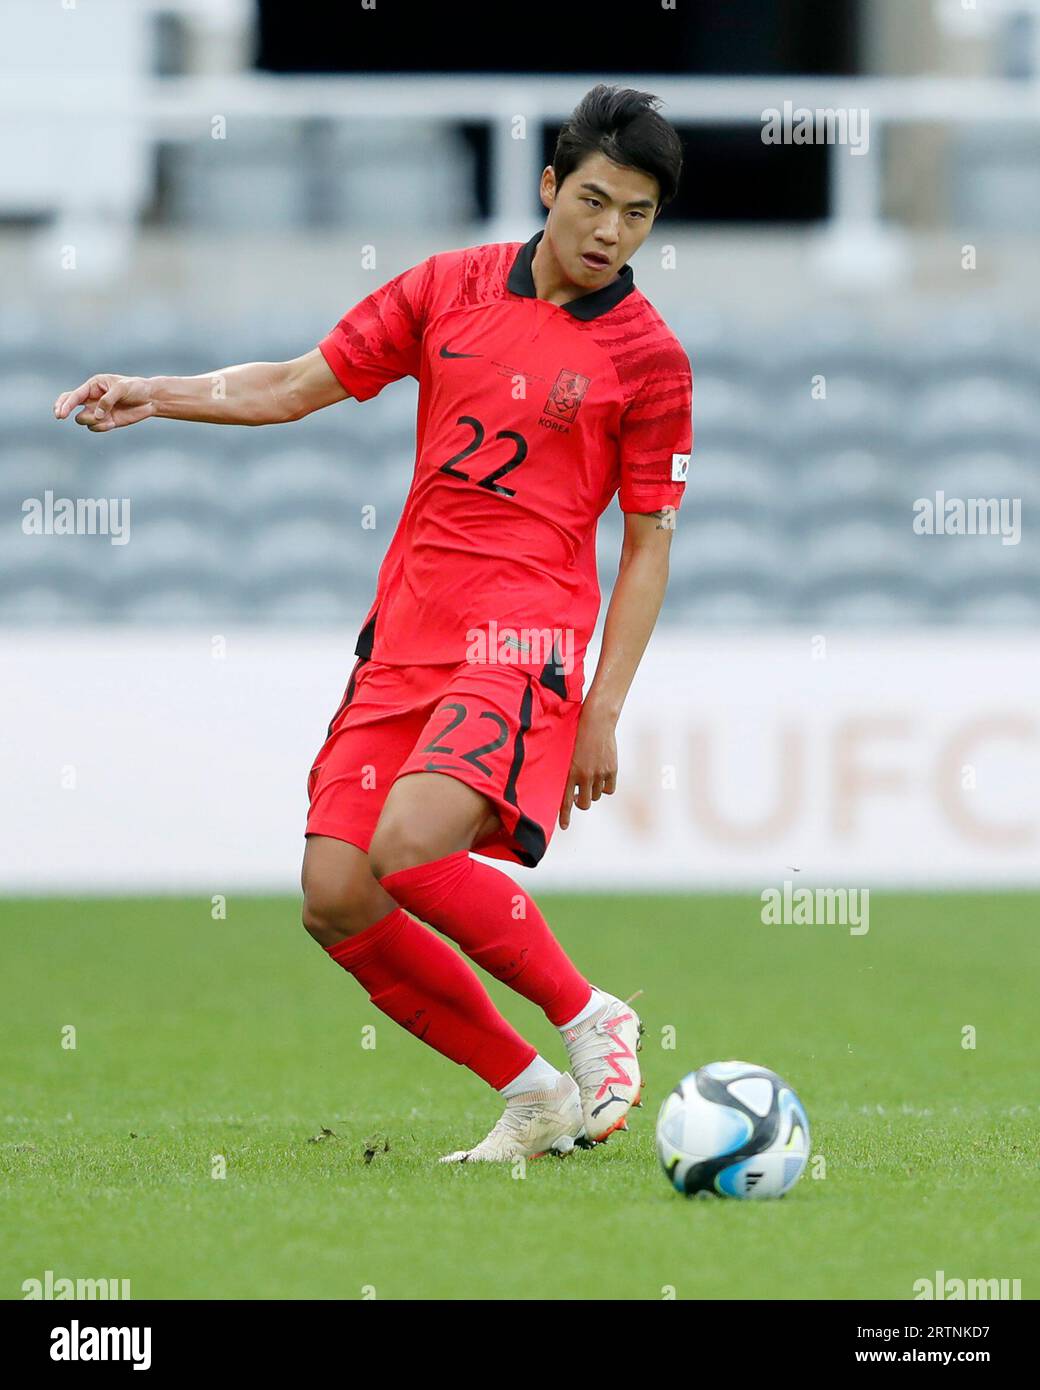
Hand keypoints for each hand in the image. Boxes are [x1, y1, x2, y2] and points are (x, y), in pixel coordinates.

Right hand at [53, 374, 155, 431]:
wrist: (150, 399)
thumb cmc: (136, 388)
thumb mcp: (122, 389)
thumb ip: (108, 400)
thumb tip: (97, 414)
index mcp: (93, 386)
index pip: (74, 395)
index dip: (65, 404)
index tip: (60, 414)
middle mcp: (92, 398)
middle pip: (69, 404)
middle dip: (63, 409)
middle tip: (60, 416)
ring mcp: (98, 411)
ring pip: (82, 419)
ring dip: (91, 420)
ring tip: (106, 417)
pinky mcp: (106, 422)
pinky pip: (95, 428)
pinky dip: (101, 427)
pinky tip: (112, 423)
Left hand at [559, 702, 617, 829]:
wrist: (597, 720)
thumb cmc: (577, 733)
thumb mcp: (566, 752)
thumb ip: (567, 771)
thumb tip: (566, 789)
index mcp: (570, 772)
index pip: (565, 801)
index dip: (564, 816)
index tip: (563, 826)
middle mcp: (585, 776)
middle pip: (583, 803)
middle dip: (580, 801)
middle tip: (578, 794)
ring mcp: (599, 774)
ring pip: (596, 796)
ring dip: (592, 791)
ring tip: (590, 776)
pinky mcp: (611, 770)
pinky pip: (609, 789)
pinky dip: (605, 786)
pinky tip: (601, 777)